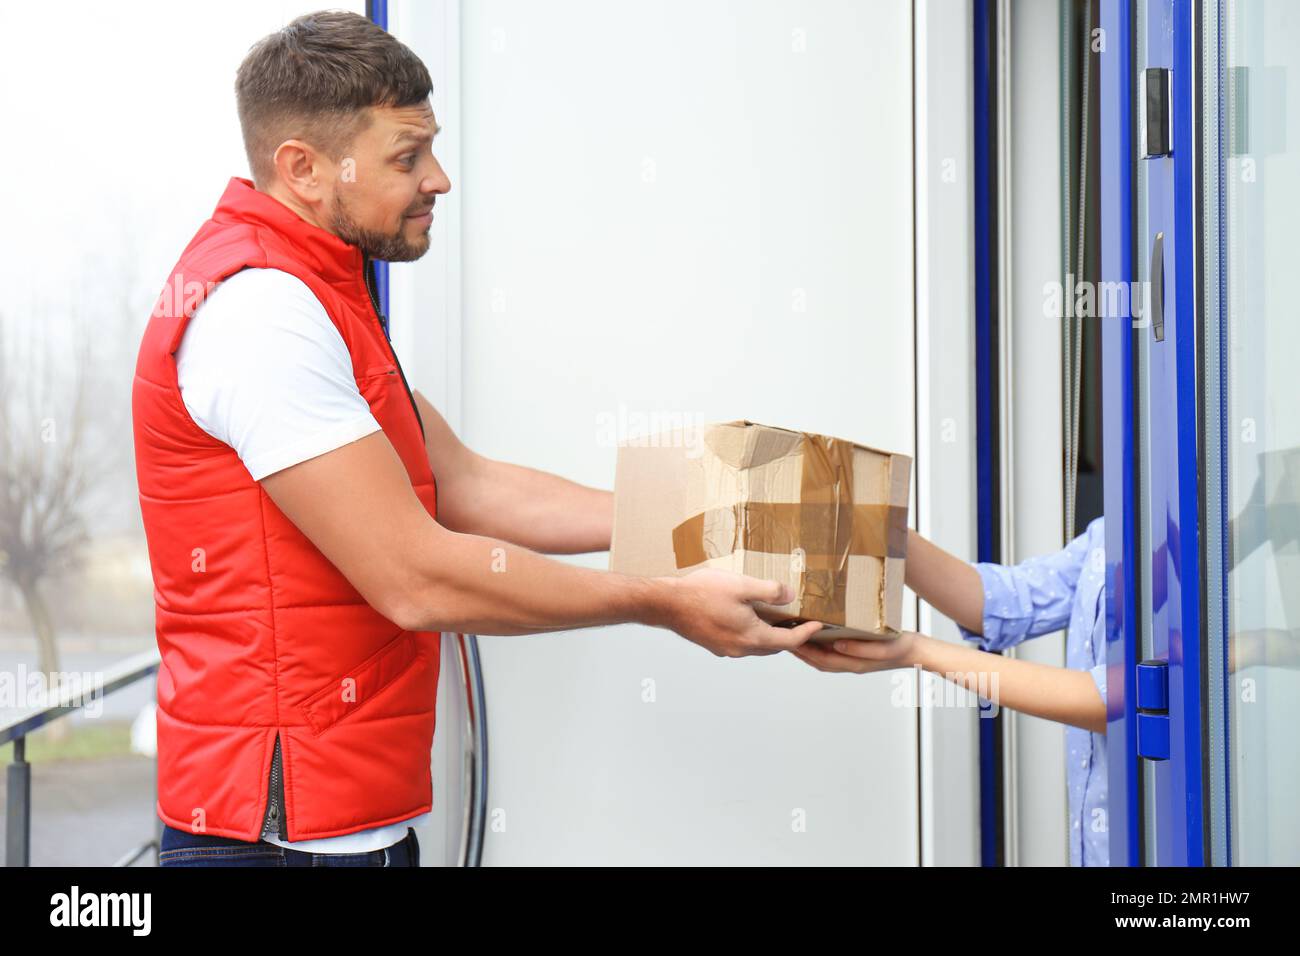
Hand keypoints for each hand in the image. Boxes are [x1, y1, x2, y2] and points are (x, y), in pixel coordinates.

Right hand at [658, 568, 824, 657]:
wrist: (667, 605)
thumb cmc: (702, 593)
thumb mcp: (741, 586)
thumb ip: (769, 591)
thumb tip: (790, 596)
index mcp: (752, 637)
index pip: (788, 641)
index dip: (806, 633)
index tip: (818, 625)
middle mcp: (740, 649)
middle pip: (774, 647)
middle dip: (789, 636)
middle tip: (800, 622)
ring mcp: (726, 649)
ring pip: (757, 646)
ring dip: (769, 635)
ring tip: (776, 618)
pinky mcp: (714, 645)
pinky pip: (741, 643)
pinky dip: (752, 634)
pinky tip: (748, 617)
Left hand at [788, 631, 920, 673]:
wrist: (918, 652)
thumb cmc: (901, 648)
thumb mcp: (881, 647)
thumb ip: (859, 649)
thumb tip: (835, 645)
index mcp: (853, 664)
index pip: (821, 659)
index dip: (803, 651)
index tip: (788, 640)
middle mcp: (850, 664)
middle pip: (818, 660)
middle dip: (800, 651)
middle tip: (783, 638)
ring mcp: (853, 661)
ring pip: (823, 658)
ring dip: (808, 650)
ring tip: (794, 637)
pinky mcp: (857, 655)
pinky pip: (833, 653)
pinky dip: (820, 647)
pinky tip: (817, 636)